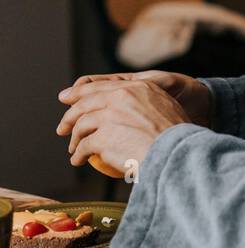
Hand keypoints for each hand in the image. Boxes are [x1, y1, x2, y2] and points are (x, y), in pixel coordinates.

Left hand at [56, 72, 210, 174]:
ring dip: (74, 138)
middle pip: (86, 102)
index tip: (68, 100)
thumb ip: (146, 104)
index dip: (81, 93)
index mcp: (138, 87)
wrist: (178, 154)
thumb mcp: (166, 109)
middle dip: (70, 115)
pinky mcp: (103, 137)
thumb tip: (131, 114)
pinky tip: (79, 160)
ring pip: (81, 124)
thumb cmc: (178, 138)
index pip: (103, 87)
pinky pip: (83, 146)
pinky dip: (78, 154)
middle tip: (63, 128)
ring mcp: (110, 116)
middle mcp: (122, 97)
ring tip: (74, 149)